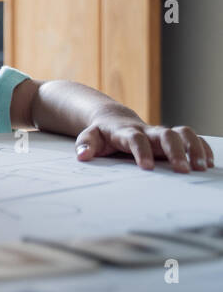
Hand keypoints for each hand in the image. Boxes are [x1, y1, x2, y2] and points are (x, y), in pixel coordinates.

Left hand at [75, 113, 214, 171]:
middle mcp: (147, 131)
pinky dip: (202, 147)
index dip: (142, 152)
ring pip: (183, 133)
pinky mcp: (171, 138)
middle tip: (183, 170)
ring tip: (202, 167)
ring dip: (194, 148)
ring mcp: (161, 134)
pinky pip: (192, 138)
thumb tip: (82, 156)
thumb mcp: (89, 138)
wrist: (113, 120)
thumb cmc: (102, 134)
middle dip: (176, 151)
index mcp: (126, 132)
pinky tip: (208, 163)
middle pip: (165, 134)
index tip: (147, 168)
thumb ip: (85, 145)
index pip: (135, 139)